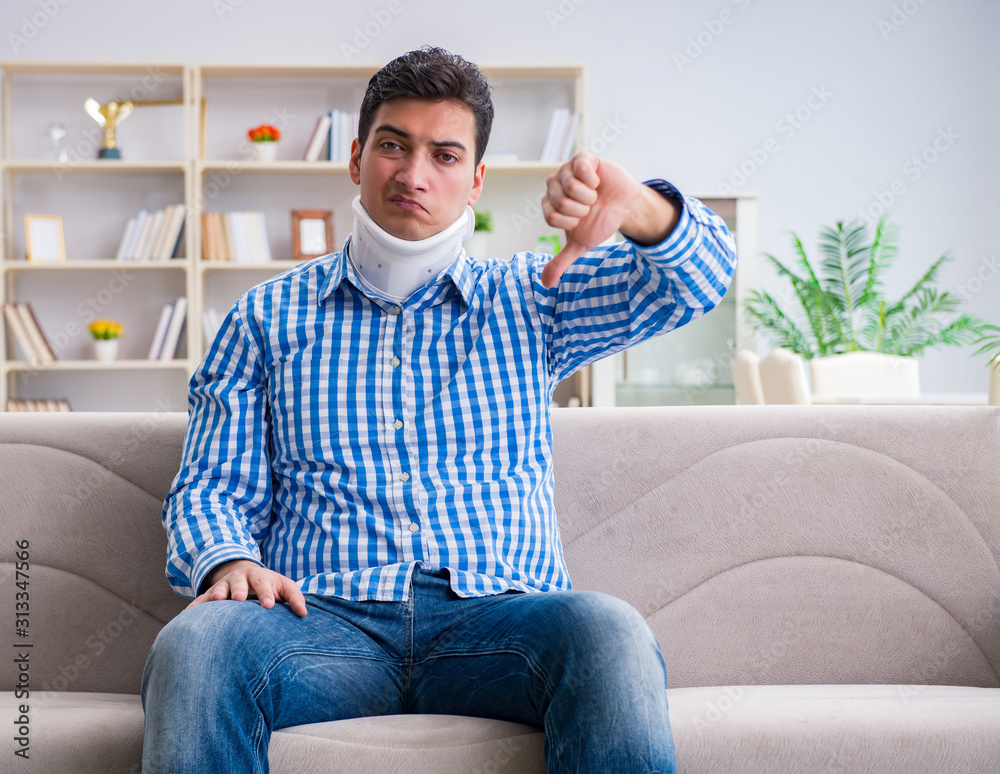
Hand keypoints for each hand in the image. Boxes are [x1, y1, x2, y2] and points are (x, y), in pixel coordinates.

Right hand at [186, 559, 307, 616]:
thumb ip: (295, 598)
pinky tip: (184, 618)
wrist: (248, 577)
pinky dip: (193, 608)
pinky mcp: (211, 595)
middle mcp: (240, 579)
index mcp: (259, 577)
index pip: (263, 584)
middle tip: (239, 599)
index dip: (266, 594)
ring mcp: (224, 586)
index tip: (269, 605)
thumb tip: (304, 613)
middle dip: (239, 590)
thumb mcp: (284, 587)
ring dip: (217, 595)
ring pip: (219, 589)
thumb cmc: (271, 587)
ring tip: (217, 601)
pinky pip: (200, 601)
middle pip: (239, 583)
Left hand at [539, 153, 643, 288]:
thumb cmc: (600, 222)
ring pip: (569, 187)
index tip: (581, 220)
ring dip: (588, 196)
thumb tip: (545, 283)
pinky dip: (592, 180)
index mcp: (550, 204)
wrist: (625, 208)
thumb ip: (561, 261)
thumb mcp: (580, 243)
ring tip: (594, 195)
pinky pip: (580, 168)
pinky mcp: (582, 159)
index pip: (552, 216)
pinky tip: (597, 182)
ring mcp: (567, 170)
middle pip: (560, 202)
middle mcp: (555, 185)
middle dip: (581, 210)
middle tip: (590, 207)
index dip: (571, 221)